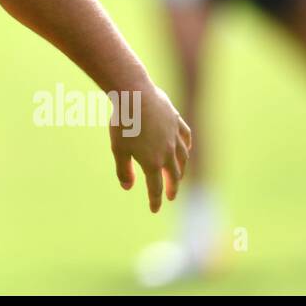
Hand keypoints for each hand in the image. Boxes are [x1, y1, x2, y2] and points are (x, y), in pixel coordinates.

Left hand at [110, 83, 191, 212]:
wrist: (135, 96)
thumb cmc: (123, 123)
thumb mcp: (118, 149)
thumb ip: (123, 171)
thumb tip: (128, 187)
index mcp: (152, 162)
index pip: (156, 188)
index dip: (155, 200)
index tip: (154, 209)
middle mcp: (168, 152)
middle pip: (174, 175)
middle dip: (173, 187)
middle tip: (171, 196)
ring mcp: (174, 137)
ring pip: (183, 158)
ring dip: (182, 169)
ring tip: (179, 175)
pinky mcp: (176, 121)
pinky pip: (186, 138)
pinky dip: (187, 146)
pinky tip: (186, 150)